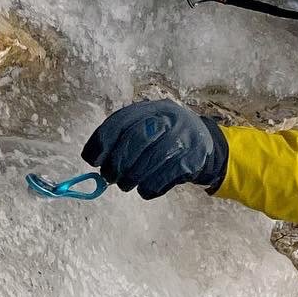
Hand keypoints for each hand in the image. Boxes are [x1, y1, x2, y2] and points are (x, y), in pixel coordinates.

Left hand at [82, 99, 228, 198]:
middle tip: (110, 177)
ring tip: (127, 184)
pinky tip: (146, 188)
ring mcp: (184, 137)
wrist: (204, 144)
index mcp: (151, 108)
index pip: (121, 120)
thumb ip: (121, 139)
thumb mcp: (146, 128)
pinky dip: (149, 188)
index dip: (103, 141)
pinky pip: (164, 178)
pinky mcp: (193, 159)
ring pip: (150, 160)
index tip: (93, 161)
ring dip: (132, 178)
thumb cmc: (164, 138)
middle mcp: (169, 117)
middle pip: (136, 138)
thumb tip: (95, 161)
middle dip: (118, 162)